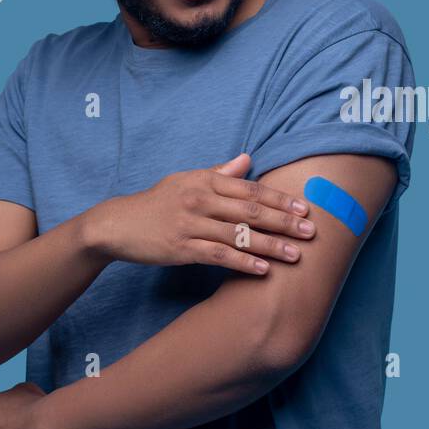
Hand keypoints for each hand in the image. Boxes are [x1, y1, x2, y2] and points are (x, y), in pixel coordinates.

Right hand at [84, 152, 315, 274]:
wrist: (117, 224)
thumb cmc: (156, 202)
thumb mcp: (185, 180)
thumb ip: (219, 172)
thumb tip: (248, 158)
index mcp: (205, 181)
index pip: (250, 189)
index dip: (279, 199)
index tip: (304, 208)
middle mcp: (200, 199)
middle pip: (250, 211)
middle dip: (284, 222)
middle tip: (311, 231)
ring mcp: (191, 224)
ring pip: (239, 235)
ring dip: (270, 246)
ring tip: (296, 255)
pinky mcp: (181, 248)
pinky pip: (219, 256)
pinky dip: (243, 262)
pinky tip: (263, 270)